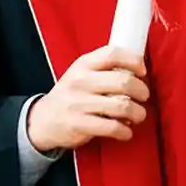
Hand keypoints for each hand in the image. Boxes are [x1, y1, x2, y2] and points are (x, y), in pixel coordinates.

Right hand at [27, 45, 149, 153]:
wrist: (43, 119)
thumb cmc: (71, 96)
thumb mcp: (80, 74)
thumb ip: (104, 69)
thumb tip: (137, 71)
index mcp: (82, 65)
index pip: (113, 54)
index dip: (134, 61)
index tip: (142, 72)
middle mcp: (80, 81)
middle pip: (124, 81)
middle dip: (142, 91)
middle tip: (142, 97)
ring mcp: (78, 103)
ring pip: (123, 106)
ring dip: (138, 114)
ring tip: (137, 116)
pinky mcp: (79, 124)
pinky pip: (113, 127)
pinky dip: (125, 132)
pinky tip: (124, 131)